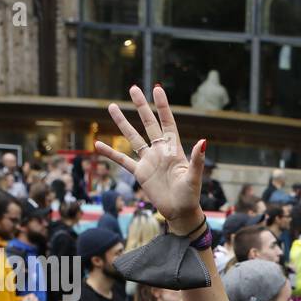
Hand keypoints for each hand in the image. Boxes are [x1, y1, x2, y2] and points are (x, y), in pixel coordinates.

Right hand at [96, 85, 204, 228]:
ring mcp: (148, 161)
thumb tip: (203, 141)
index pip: (167, 123)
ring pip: (132, 137)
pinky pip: (122, 160)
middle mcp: (159, 151)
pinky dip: (110, 153)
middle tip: (133, 88)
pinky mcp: (140, 173)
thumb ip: (197, 159)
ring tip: (111, 106)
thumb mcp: (194, 176)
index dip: (162, 107)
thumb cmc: (190, 195)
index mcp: (174, 149)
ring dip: (122, 122)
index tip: (157, 89)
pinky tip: (97, 144)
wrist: (180, 212)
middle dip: (141, 106)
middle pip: (148, 124)